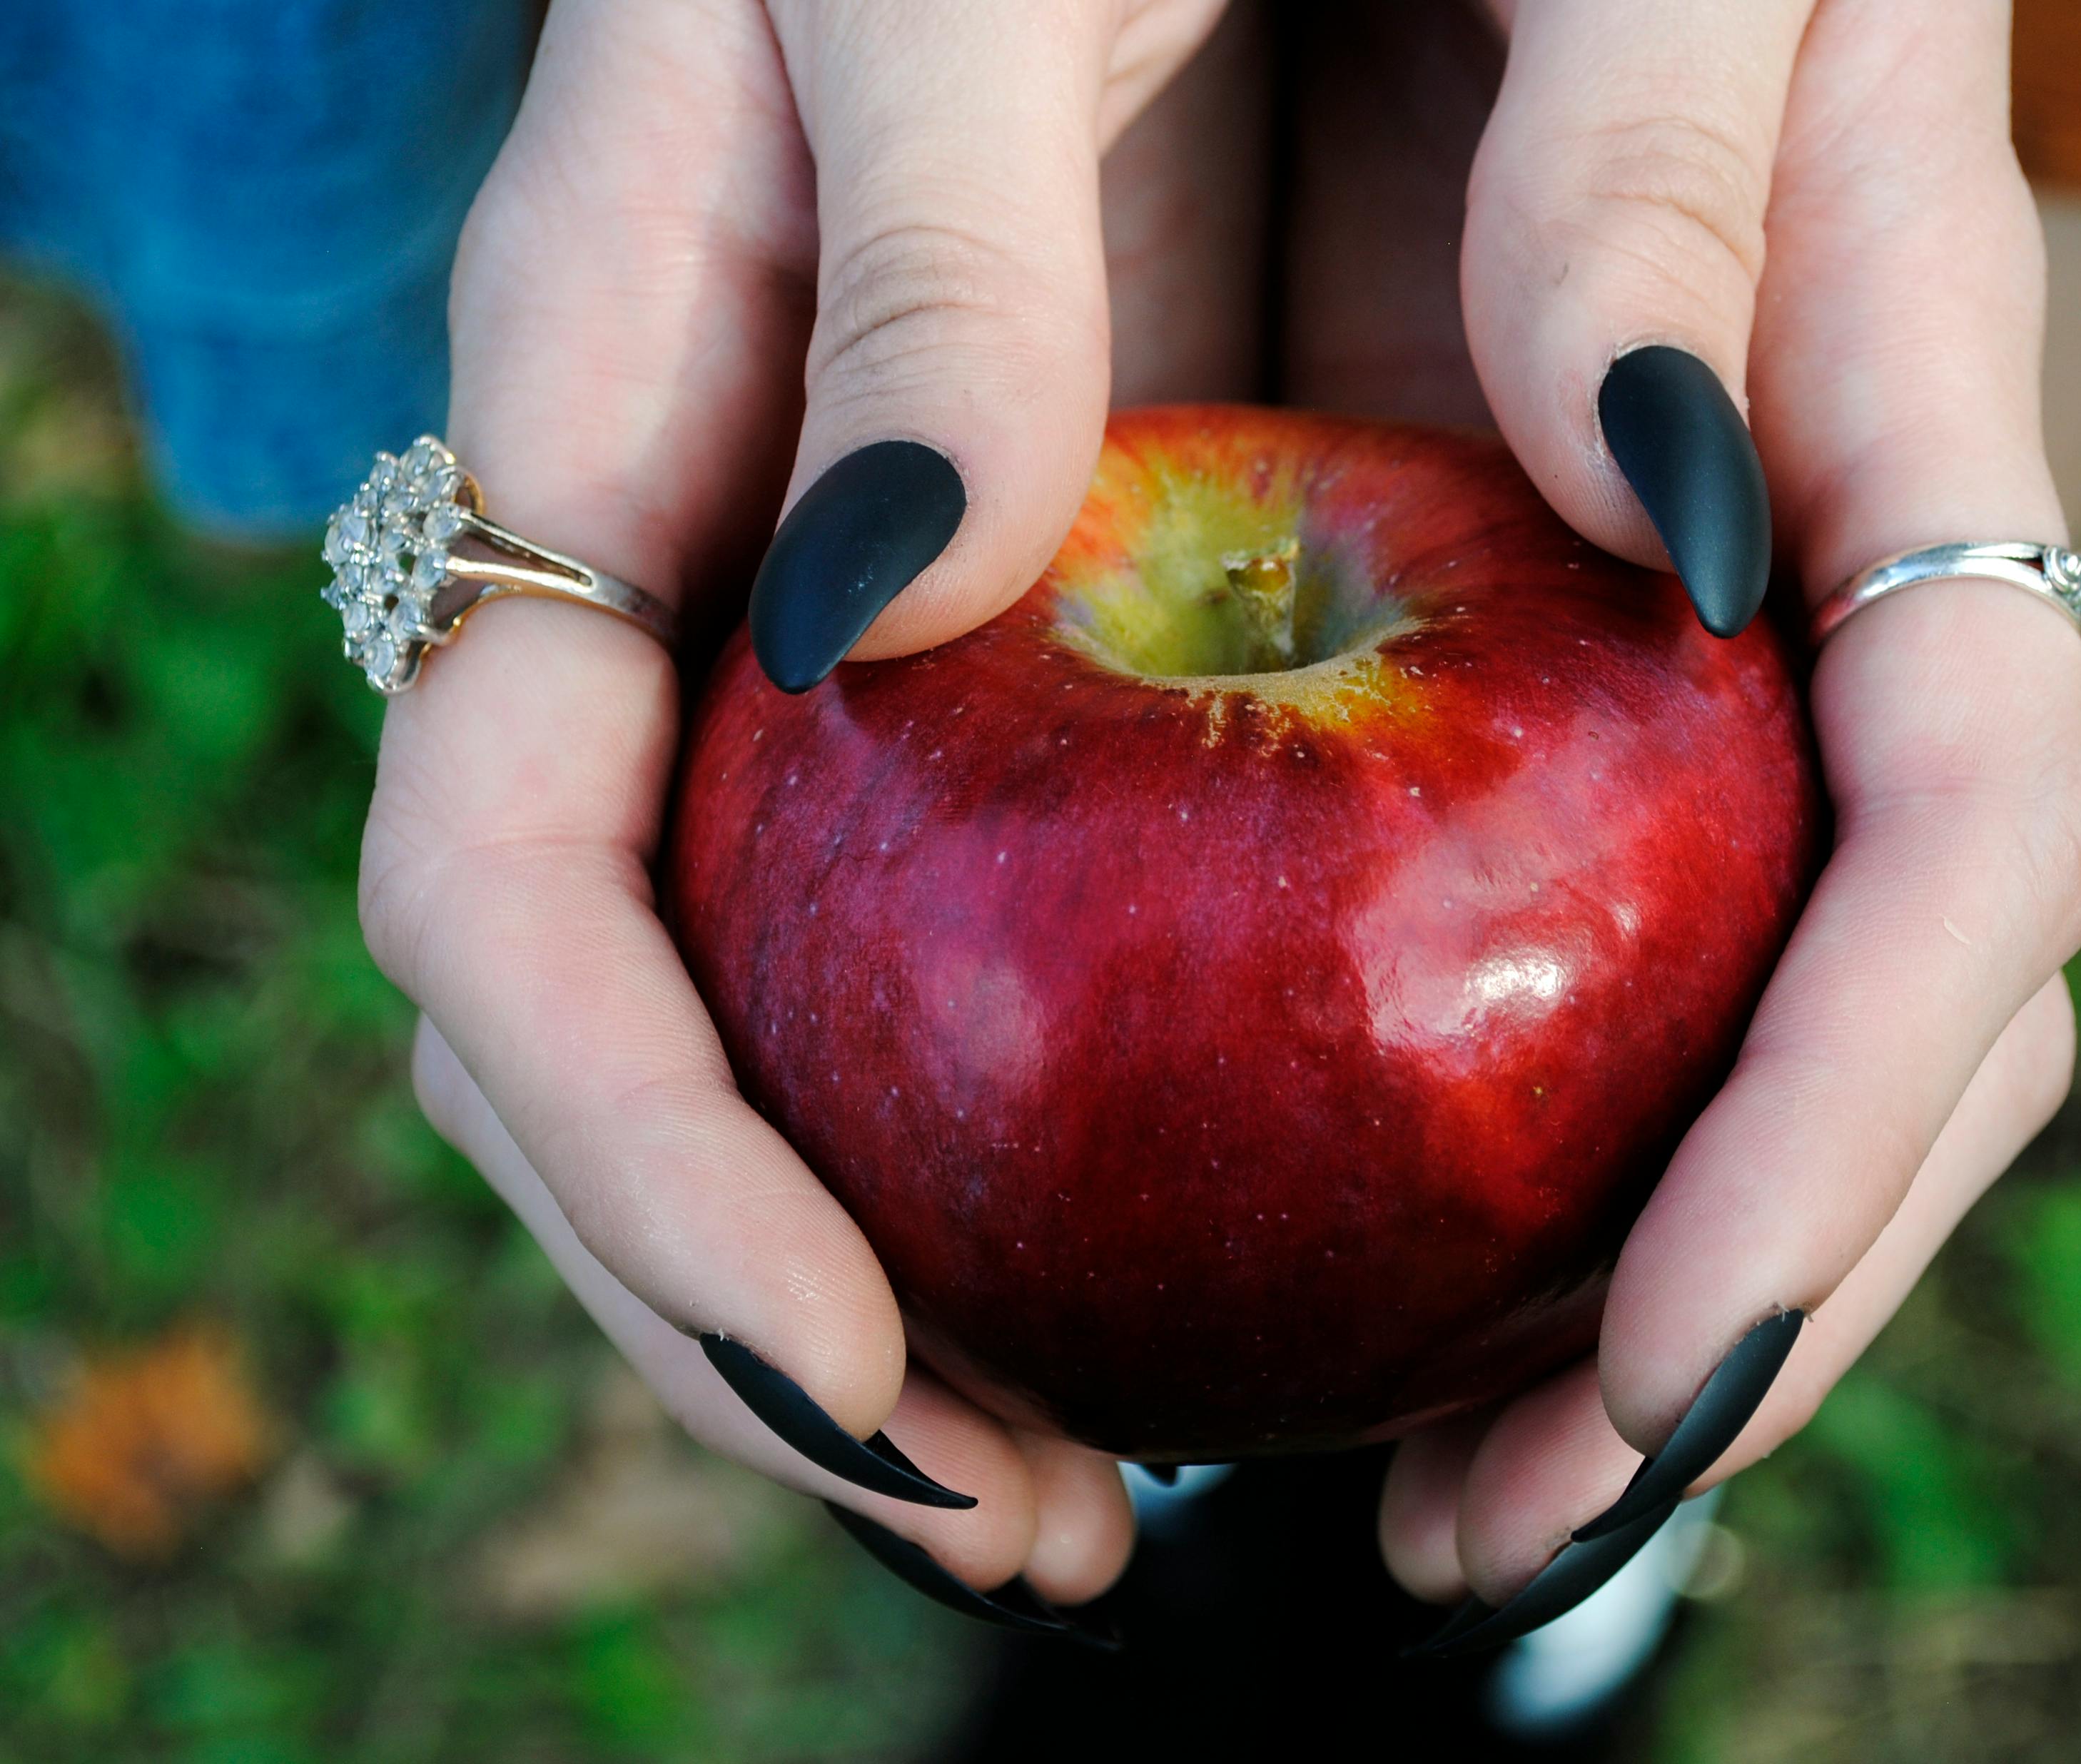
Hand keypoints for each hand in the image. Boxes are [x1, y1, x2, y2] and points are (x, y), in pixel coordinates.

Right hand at [356, 0, 1263, 1632]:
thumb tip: (885, 594)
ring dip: (920, 1299)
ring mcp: (854, 629)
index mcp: (620, 413)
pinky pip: (966, 953)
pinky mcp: (1016, 648)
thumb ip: (930, 245)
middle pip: (631, 1038)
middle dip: (783, 1327)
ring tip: (1098, 1493)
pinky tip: (1196, 1279)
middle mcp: (706, 564)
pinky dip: (1056, 1150)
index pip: (516, 872)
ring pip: (790, 1036)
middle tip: (1028, 1524)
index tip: (864, 1364)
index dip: (653, 1162)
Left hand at [1267, 2, 2080, 1647]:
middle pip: (1863, 1005)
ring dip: (1588, 1287)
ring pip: (1704, 1020)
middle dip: (1727, 1303)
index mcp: (1865, 380)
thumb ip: (1655, 147)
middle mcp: (1776, 558)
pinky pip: (1525, 949)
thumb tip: (1665, 496)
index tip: (1655, 1354)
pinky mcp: (1494, 654)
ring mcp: (1639, 631)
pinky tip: (1314, 1271)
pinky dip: (1443, 1145)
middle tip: (1499, 1523)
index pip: (1955, 820)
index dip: (1847, 1114)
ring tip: (1418, 1494)